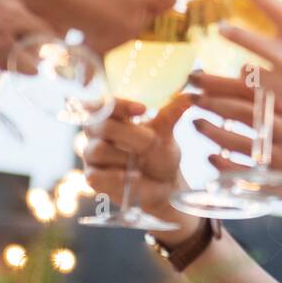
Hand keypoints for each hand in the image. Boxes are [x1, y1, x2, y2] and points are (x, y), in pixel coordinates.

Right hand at [0, 0, 53, 66]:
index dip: (58, 5)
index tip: (51, 15)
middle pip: (63, 14)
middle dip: (57, 29)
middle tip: (40, 38)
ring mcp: (7, 17)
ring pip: (53, 41)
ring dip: (41, 50)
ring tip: (24, 52)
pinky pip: (32, 66)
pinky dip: (25, 69)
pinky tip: (8, 63)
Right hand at [35, 0, 176, 53]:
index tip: (125, 1)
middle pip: (162, 0)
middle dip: (141, 12)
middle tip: (113, 19)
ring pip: (138, 23)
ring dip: (114, 28)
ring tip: (83, 25)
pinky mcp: (131, 19)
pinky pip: (118, 39)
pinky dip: (100, 41)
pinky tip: (80, 34)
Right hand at [80, 94, 198, 244]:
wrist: (164, 186)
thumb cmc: (161, 154)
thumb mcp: (166, 133)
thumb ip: (171, 114)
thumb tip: (188, 96)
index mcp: (112, 117)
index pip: (103, 103)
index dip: (119, 104)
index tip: (143, 109)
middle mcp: (97, 134)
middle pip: (98, 125)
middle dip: (129, 133)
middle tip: (151, 142)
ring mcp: (93, 157)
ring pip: (97, 150)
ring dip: (124, 156)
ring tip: (142, 161)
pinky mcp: (93, 179)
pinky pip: (95, 175)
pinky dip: (117, 176)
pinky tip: (135, 176)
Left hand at [190, 71, 281, 174]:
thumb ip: (280, 81)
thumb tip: (243, 69)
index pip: (249, 87)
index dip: (218, 82)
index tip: (196, 77)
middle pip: (240, 112)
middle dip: (210, 102)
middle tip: (188, 96)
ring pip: (239, 143)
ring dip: (212, 132)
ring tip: (196, 123)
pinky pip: (246, 173)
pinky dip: (225, 165)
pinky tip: (212, 156)